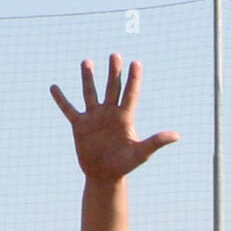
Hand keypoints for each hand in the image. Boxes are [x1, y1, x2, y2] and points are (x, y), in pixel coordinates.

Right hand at [50, 54, 179, 181]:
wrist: (105, 175)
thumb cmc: (125, 164)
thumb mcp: (141, 153)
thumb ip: (156, 142)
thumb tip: (176, 136)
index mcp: (125, 117)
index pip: (130, 93)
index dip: (134, 78)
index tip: (136, 62)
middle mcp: (110, 112)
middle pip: (113, 87)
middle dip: (114, 72)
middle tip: (115, 55)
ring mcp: (94, 117)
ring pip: (91, 93)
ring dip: (88, 78)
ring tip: (87, 61)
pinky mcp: (80, 126)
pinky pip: (69, 109)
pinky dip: (61, 99)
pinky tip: (54, 87)